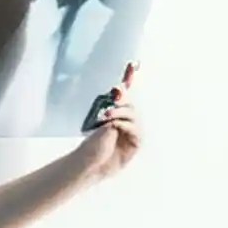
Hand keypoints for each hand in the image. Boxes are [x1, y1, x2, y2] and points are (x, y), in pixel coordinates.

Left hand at [73, 62, 142, 181]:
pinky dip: (123, 124)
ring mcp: (133, 129)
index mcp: (116, 110)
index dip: (129, 76)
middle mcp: (126, 118)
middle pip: (129, 101)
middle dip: (122, 96)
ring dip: (119, 112)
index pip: (125, 91)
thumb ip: (109, 107)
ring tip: (105, 117)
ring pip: (131, 113)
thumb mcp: (98, 121)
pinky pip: (134, 127)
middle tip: (114, 93)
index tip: (132, 63)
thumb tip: (119, 90)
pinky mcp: (137, 141)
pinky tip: (114, 127)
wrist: (90, 164)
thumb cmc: (91, 144)